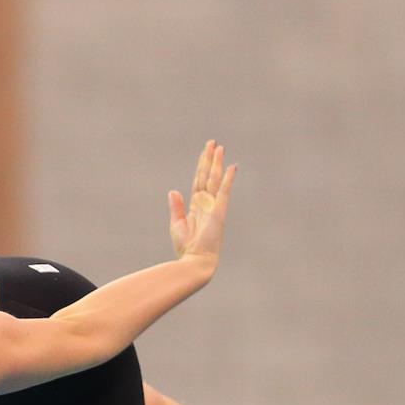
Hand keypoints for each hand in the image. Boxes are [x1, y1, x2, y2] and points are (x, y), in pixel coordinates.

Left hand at [168, 140, 235, 270]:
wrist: (195, 261)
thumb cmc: (186, 247)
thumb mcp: (177, 224)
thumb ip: (176, 207)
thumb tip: (173, 191)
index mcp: (196, 206)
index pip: (199, 181)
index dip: (201, 166)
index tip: (205, 152)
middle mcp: (206, 204)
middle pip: (208, 176)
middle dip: (210, 159)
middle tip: (213, 143)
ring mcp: (214, 206)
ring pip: (215, 180)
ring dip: (217, 164)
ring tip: (219, 148)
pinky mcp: (219, 211)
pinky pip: (224, 191)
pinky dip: (228, 179)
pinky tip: (231, 167)